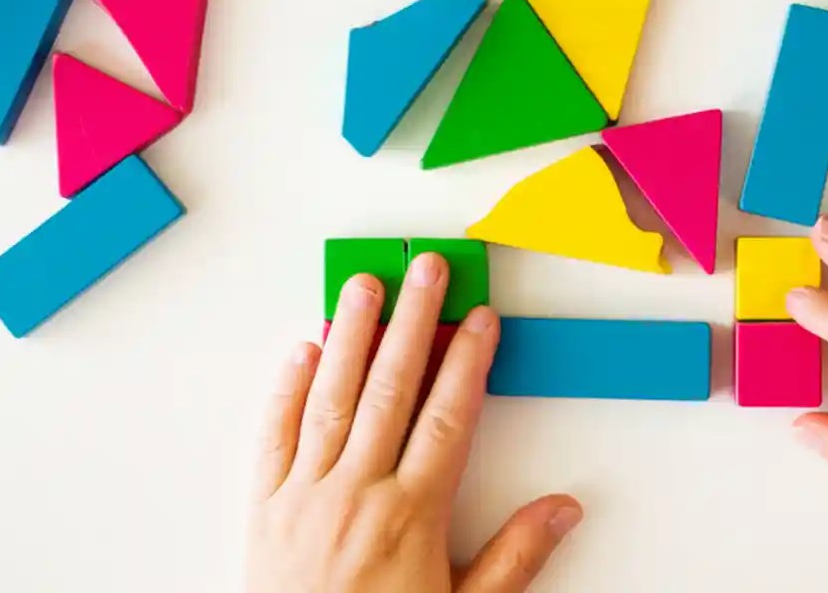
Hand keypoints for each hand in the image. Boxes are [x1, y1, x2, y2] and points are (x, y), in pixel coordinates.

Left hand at [248, 253, 581, 592]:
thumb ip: (515, 558)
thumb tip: (564, 508)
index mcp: (412, 515)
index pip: (448, 416)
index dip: (469, 360)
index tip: (481, 318)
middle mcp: (357, 492)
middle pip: (392, 387)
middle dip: (413, 321)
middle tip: (425, 268)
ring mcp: (305, 495)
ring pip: (332, 397)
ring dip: (350, 333)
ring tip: (363, 284)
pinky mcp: (264, 508)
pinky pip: (275, 435)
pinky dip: (288, 388)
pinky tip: (303, 348)